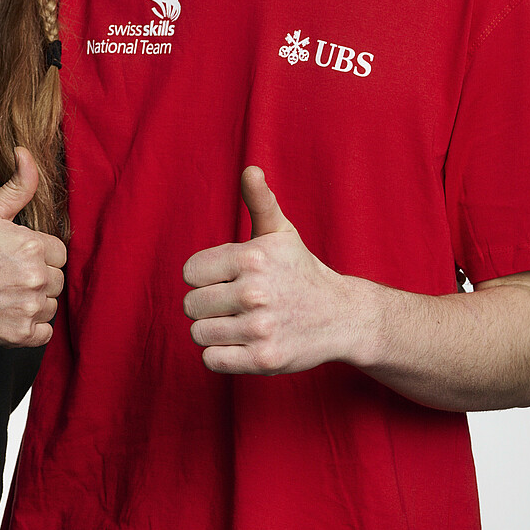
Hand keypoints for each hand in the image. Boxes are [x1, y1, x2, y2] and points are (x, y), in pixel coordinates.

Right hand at [0, 148, 66, 347]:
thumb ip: (16, 185)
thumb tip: (25, 154)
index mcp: (32, 246)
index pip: (58, 251)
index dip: (38, 252)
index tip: (17, 256)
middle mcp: (36, 278)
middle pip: (57, 278)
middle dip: (39, 275)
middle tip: (8, 274)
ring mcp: (29, 308)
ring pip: (52, 304)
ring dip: (36, 300)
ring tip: (7, 292)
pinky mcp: (20, 335)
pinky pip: (45, 332)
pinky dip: (33, 326)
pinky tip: (11, 312)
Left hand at [182, 166, 359, 374]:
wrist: (341, 316)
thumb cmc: (299, 269)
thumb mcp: (280, 231)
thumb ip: (259, 199)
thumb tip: (250, 169)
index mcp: (252, 257)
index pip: (189, 273)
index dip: (203, 276)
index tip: (226, 277)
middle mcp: (254, 293)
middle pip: (191, 305)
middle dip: (207, 304)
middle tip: (233, 302)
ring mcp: (259, 329)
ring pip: (198, 333)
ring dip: (213, 329)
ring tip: (238, 322)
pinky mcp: (263, 360)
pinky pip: (212, 360)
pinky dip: (221, 353)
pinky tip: (241, 342)